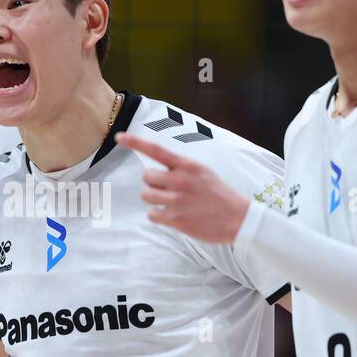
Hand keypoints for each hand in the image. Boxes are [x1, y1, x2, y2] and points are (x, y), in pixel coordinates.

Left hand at [116, 132, 248, 243]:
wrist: (237, 219)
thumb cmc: (219, 195)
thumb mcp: (202, 172)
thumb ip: (181, 168)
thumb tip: (159, 168)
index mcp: (187, 166)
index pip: (156, 150)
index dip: (135, 143)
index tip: (119, 137)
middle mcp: (180, 180)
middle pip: (147, 177)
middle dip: (153, 183)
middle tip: (169, 190)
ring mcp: (176, 200)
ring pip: (146, 195)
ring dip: (154, 199)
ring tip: (172, 202)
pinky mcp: (175, 219)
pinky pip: (152, 214)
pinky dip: (159, 215)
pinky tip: (173, 215)